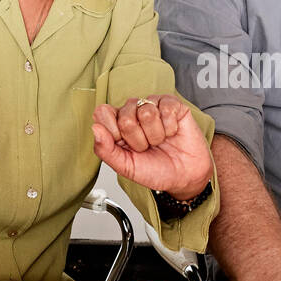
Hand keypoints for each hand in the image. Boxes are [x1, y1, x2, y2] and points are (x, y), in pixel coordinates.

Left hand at [92, 95, 212, 199]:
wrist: (184, 176)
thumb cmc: (156, 170)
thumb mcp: (126, 167)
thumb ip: (106, 150)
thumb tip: (95, 128)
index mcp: (117, 124)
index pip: (103, 113)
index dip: (114, 132)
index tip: (125, 146)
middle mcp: (133, 111)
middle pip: (126, 116)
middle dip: (138, 139)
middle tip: (147, 147)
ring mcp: (152, 105)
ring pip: (147, 112)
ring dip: (156, 134)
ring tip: (159, 141)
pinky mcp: (172, 104)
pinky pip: (166, 109)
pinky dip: (170, 128)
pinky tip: (171, 133)